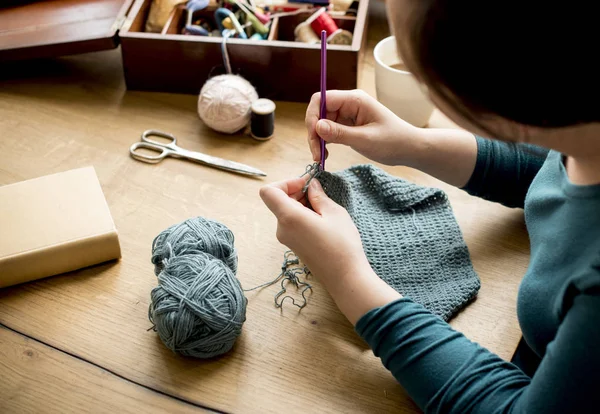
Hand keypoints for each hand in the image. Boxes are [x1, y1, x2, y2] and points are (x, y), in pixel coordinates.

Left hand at [259, 176, 369, 280]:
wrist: (345, 277)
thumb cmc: (342, 245)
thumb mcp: (334, 213)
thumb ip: (319, 196)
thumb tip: (311, 186)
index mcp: (289, 217)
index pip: (269, 192)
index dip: (285, 182)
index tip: (305, 184)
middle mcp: (282, 228)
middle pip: (278, 200)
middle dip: (296, 191)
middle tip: (319, 193)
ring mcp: (286, 239)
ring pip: (286, 211)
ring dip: (301, 203)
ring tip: (324, 207)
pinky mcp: (293, 245)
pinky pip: (292, 223)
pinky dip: (303, 215)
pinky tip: (322, 220)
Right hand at [306, 89, 425, 165]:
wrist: (409, 149)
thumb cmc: (393, 141)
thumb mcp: (365, 139)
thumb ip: (340, 133)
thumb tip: (316, 127)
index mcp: (355, 100)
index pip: (322, 99)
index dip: (313, 116)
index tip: (313, 137)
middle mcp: (349, 104)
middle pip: (319, 111)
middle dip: (314, 132)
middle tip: (316, 154)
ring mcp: (348, 114)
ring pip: (321, 122)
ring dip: (318, 139)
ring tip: (321, 157)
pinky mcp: (348, 125)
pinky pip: (329, 130)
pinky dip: (324, 142)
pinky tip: (326, 154)